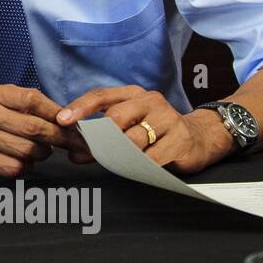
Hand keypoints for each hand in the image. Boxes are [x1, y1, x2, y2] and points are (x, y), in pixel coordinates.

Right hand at [0, 84, 89, 177]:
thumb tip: (68, 118)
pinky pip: (18, 168)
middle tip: (75, 143)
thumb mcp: (8, 100)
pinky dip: (28, 166)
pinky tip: (24, 159)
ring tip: (41, 149)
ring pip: (29, 151)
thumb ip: (35, 104)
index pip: (33, 100)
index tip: (73, 122)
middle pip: (35, 128)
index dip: (57, 112)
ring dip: (43, 153)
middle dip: (60, 137)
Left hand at [55, 85, 233, 174]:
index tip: (62, 120)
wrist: (200, 137)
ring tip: (114, 162)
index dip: (80, 108)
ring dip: (118, 155)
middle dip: (98, 138)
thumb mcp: (131, 125)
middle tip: (88, 153)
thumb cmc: (156, 130)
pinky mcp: (181, 140)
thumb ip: (103, 135)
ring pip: (133, 140)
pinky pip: (152, 157)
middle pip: (116, 118)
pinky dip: (140, 165)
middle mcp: (151, 101)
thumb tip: (74, 153)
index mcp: (133, 94)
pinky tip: (138, 168)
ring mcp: (167, 119)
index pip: (101, 96)